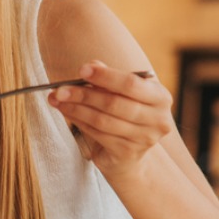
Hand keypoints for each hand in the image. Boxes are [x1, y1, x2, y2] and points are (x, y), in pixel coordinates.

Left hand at [48, 60, 174, 179]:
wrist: (130, 153)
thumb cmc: (125, 113)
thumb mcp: (122, 92)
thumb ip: (109, 77)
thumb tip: (91, 65)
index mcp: (160, 97)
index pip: (131, 84)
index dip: (105, 76)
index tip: (81, 70)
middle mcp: (157, 120)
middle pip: (114, 103)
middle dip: (83, 94)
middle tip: (59, 89)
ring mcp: (143, 139)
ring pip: (102, 120)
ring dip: (76, 108)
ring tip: (57, 99)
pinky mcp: (127, 153)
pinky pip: (97, 133)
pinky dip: (78, 121)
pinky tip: (66, 113)